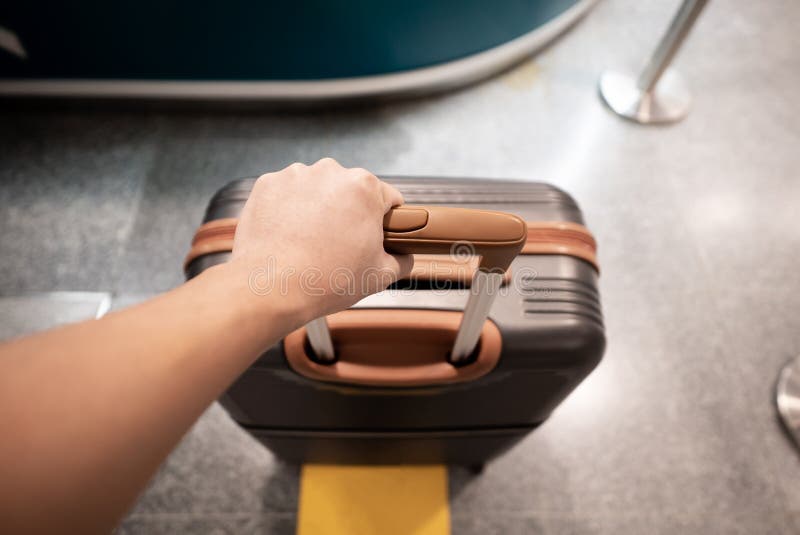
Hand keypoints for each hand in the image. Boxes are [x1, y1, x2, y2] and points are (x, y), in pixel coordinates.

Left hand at [230, 158, 412, 322]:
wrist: (270, 288)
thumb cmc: (326, 281)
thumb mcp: (380, 276)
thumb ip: (402, 260)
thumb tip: (405, 257)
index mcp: (364, 187)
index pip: (388, 197)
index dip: (385, 220)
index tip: (375, 236)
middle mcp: (331, 171)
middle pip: (350, 190)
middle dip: (348, 213)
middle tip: (339, 246)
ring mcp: (296, 175)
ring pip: (317, 190)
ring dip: (317, 208)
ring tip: (310, 243)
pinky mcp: (267, 184)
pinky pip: (287, 194)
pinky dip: (289, 210)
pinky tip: (289, 236)